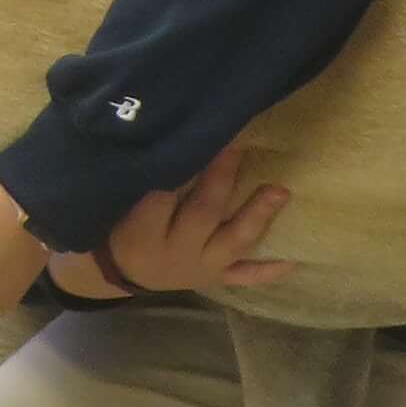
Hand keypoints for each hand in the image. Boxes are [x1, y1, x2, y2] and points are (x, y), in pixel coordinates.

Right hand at [46, 147, 290, 300]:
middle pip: (202, 214)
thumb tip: (157, 128)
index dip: (178, 166)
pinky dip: (267, 271)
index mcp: (141, 233)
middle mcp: (174, 253)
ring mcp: (199, 268)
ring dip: (257, 217)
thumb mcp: (113, 202)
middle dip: (221, 179)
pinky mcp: (215, 278)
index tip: (195, 134)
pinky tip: (292, 261)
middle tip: (237, 145)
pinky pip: (244, 277)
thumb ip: (133, 176)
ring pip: (232, 242)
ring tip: (281, 192)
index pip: (160, 196)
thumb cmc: (115, 222)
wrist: (119, 271)